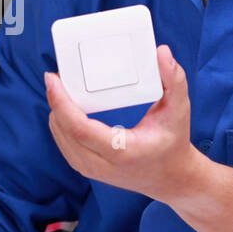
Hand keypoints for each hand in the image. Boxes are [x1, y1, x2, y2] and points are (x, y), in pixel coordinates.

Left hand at [44, 44, 206, 207]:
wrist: (170, 178)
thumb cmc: (173, 141)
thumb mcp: (179, 110)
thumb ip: (174, 80)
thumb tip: (162, 53)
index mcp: (120, 151)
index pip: (79, 128)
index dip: (61, 102)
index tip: (53, 79)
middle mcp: (101, 164)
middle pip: (64, 130)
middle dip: (54, 100)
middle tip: (55, 76)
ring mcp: (90, 169)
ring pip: (60, 137)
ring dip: (56, 110)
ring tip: (59, 86)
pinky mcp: (85, 168)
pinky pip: (64, 143)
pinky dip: (59, 122)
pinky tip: (62, 106)